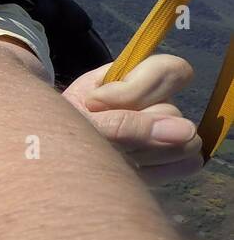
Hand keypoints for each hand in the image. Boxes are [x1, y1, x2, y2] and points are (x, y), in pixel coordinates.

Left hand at [61, 54, 203, 184]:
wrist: (51, 159)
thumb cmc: (60, 132)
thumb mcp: (79, 123)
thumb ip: (122, 123)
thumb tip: (188, 130)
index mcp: (130, 76)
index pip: (170, 69)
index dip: (136, 90)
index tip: (94, 105)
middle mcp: (154, 100)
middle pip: (173, 112)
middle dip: (133, 131)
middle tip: (99, 138)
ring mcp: (165, 129)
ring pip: (184, 141)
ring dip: (144, 154)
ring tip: (111, 155)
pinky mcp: (171, 159)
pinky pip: (188, 164)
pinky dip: (158, 170)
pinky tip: (129, 169)